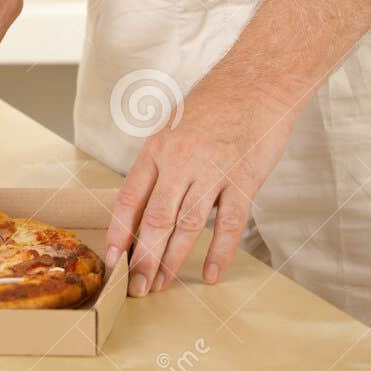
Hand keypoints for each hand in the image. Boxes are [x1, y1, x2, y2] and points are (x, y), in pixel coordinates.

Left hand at [105, 69, 300, 293]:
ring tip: (161, 285)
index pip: (129, 198)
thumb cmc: (215, 104)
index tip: (112, 260)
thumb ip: (161, 166)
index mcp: (157, 148)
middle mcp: (180, 160)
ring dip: (172, 260)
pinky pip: (228, 224)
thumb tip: (146, 208)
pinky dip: (219, 252)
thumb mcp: (175, 127)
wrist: (258, 82)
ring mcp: (213, 171)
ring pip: (187, 226)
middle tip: (136, 289)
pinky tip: (211, 274)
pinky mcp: (244, 179)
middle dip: (144, 259)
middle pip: (155, 220)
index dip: (118, 233)